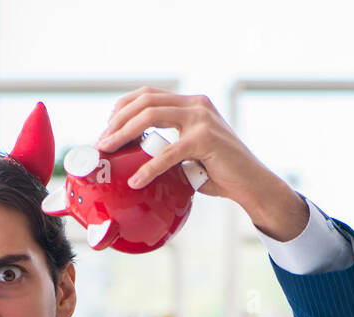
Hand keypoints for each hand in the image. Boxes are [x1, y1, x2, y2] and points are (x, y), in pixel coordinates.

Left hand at [92, 88, 306, 239]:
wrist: (251, 185)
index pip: (148, 94)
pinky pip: (168, 152)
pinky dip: (148, 168)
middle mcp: (196, 105)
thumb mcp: (190, 152)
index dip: (122, 108)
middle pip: (145, 102)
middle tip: (102, 142)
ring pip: (151, 116)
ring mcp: (202, 119)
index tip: (107, 128)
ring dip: (124, 133)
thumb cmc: (219, 172)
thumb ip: (168, 145)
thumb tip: (133, 156)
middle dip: (117, 121)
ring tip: (109, 151)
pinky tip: (136, 180)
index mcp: (192, 104)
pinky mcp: (205, 140)